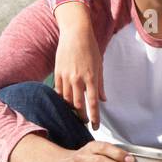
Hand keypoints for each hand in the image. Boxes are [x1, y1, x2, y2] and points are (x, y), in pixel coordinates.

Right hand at [53, 4, 104, 127]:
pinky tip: (65, 103)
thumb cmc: (90, 49)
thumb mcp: (100, 66)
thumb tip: (103, 100)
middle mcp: (77, 79)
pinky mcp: (57, 73)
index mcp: (91, 77)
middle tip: (85, 122)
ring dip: (71, 109)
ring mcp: (66, 76)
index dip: (94, 117)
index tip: (95, 127)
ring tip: (75, 113)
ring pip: (66, 100)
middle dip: (81, 116)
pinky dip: (62, 99)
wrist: (75, 34)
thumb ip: (100, 84)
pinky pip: (58, 91)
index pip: (93, 103)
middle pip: (78, 105)